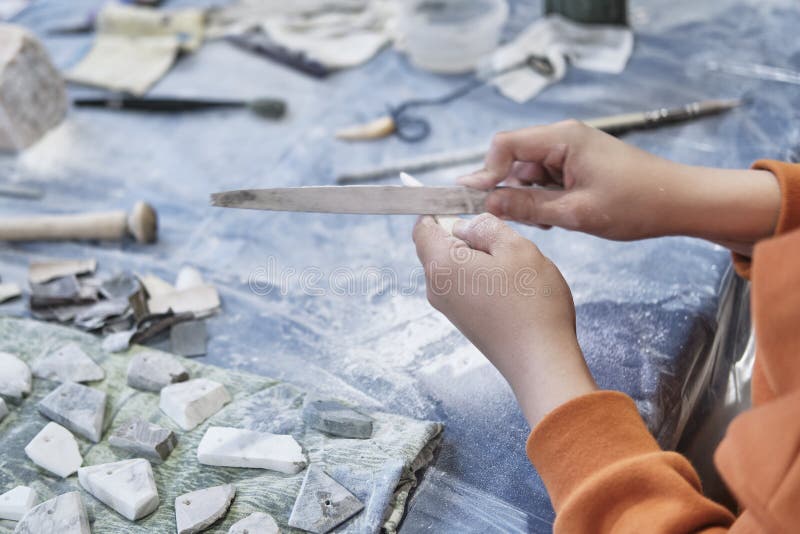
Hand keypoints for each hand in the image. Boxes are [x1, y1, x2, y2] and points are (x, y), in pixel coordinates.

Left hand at [413, 213, 596, 426]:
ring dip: (480, 256)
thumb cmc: (531, 305)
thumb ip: (486, 226)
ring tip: (513, 263)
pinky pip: (466, 286)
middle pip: (438, 246)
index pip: (422, 227)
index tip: (465, 203)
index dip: (439, 209)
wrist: (541, 363)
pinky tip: (513, 285)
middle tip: (502, 235)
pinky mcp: (466, 321)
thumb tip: (467, 224)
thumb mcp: (515, 247)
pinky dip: (485, 276)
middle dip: (466, 233)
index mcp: (442, 266)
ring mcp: (450, 308)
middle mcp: (437, 289)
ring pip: (456, 266)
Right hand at [459, 121, 780, 253]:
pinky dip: (545, 197)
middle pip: (513, 159)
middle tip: (520, 218)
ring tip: (551, 220)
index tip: (474, 200)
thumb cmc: (636, 204)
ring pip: (528, 172)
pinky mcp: (578, 163)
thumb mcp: (574, 212)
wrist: (679, 203)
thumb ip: (526, 207)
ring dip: (529, 197)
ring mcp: (571, 149)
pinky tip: (559, 215)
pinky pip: (546, 178)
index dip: (485, 172)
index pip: (504, 145)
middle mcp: (563, 137)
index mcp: (562, 139)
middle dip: (509, 189)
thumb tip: (487, 204)